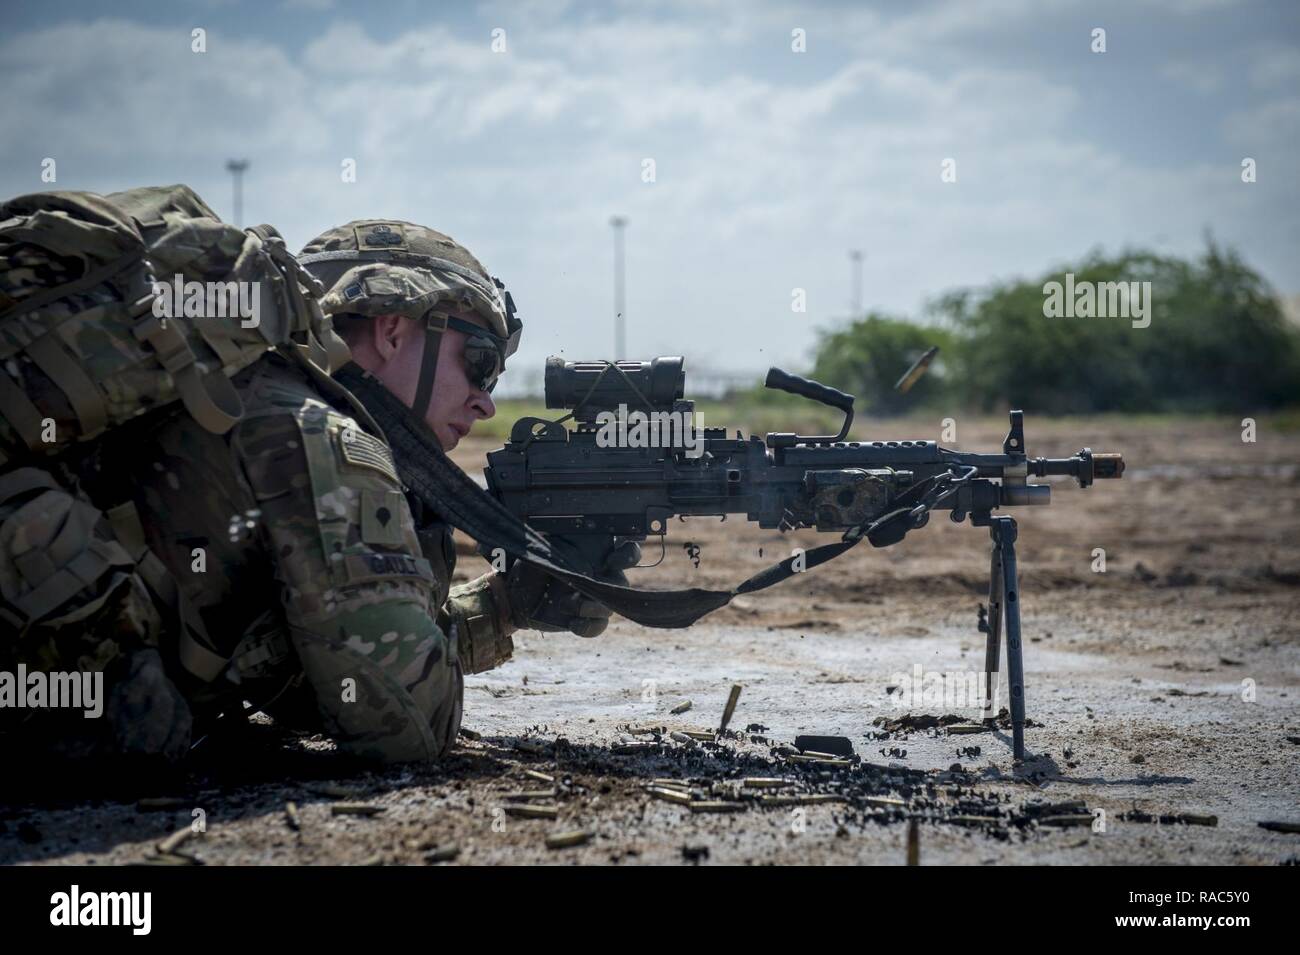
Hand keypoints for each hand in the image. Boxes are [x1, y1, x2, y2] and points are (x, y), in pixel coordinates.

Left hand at [505, 539, 640, 637]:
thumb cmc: (531, 565)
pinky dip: (587, 626)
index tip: (614, 558)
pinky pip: (597, 626)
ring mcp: (594, 599)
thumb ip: (560, 544)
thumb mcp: (544, 548)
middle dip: (614, 587)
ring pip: (610, 606)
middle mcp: (600, 576)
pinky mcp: (586, 619)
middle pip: (623, 581)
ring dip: (592, 606)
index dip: (628, 553)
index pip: (624, 549)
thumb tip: (567, 543)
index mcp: (596, 554)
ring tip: (566, 602)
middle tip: (601, 578)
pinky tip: (571, 623)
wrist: (515, 596)